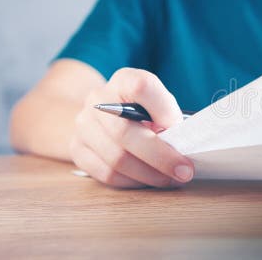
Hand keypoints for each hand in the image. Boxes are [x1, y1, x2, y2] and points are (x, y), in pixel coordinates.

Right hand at [69, 67, 193, 187]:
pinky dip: (132, 181)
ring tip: (169, 179)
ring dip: (149, 174)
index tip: (178, 128)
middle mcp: (98, 100)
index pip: (141, 86)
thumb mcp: (160, 103)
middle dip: (161, 157)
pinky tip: (148, 180)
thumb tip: (181, 146)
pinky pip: (106, 173)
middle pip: (126, 132)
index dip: (164, 110)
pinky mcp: (77, 149)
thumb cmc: (144, 111)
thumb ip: (169, 117)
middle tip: (184, 172)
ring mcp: (84, 125)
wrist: (105, 115)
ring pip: (116, 158)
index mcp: (124, 80)